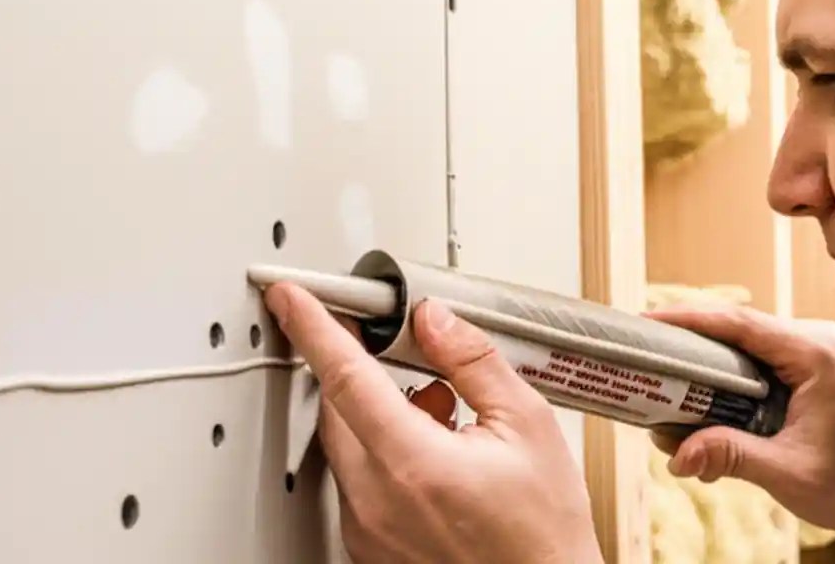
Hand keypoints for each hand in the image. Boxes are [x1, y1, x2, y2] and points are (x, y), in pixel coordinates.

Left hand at [265, 283, 602, 563]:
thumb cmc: (544, 531)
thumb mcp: (528, 425)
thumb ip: (474, 362)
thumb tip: (434, 321)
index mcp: (413, 464)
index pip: (345, 377)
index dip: (313, 327)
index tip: (290, 296)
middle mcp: (377, 501)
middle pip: (335, 408)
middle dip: (357, 367)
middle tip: (396, 345)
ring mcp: (367, 530)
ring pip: (343, 445)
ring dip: (375, 412)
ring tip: (441, 412)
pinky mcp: (368, 548)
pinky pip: (354, 482)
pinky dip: (381, 452)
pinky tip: (432, 452)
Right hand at [644, 305, 834, 537]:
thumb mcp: (786, 472)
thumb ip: (730, 456)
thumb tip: (676, 455)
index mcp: (818, 354)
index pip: (741, 324)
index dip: (690, 319)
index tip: (648, 321)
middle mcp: (819, 341)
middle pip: (739, 329)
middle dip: (690, 342)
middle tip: (644, 351)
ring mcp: (817, 352)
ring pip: (747, 344)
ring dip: (707, 361)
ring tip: (663, 375)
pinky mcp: (812, 368)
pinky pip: (760, 360)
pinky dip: (728, 375)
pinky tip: (699, 395)